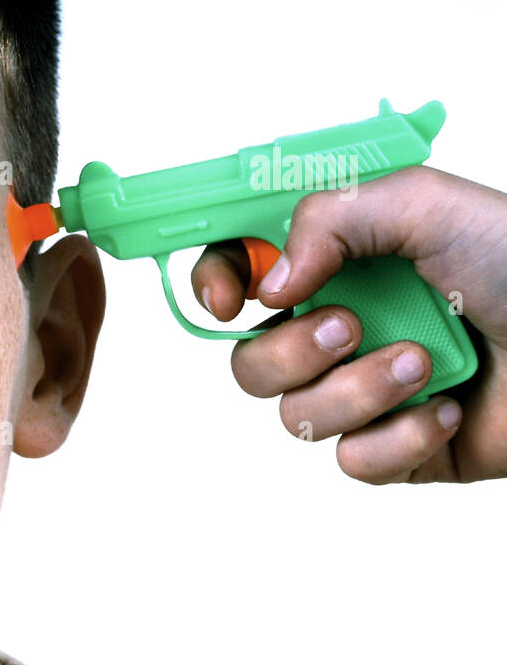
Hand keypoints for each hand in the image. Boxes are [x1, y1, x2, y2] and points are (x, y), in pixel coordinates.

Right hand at [191, 165, 506, 483]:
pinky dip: (400, 437)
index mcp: (337, 263)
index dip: (215, 285)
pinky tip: (448, 409)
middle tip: (351, 326)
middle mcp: (341, 328)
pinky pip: (352, 460)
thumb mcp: (422, 203)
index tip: (229, 298)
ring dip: (357, 390)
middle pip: (248, 361)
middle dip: (291, 350)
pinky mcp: (396, 448)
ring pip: (294, 416)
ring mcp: (364, 391)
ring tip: (423, 363)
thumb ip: (328, 219)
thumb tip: (271, 281)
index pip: (240, 274)